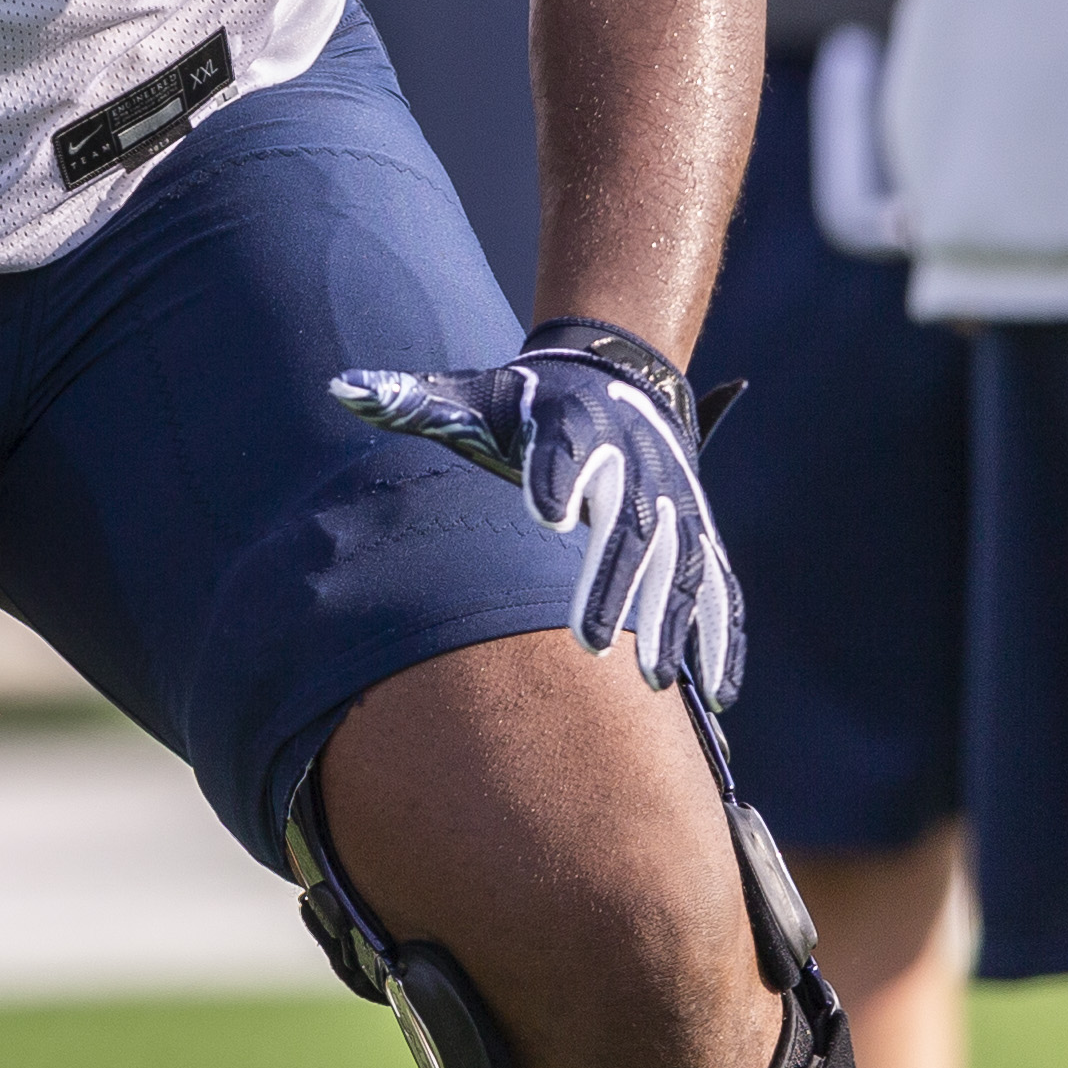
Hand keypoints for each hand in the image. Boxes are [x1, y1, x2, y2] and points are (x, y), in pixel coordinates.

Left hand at [335, 320, 742, 704]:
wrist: (616, 375)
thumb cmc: (527, 402)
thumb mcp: (474, 393)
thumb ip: (412, 401)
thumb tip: (342, 389)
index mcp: (573, 421)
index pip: (565, 447)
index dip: (556, 477)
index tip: (544, 514)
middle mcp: (634, 460)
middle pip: (629, 523)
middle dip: (615, 581)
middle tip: (592, 645)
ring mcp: (675, 499)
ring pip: (682, 563)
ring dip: (674, 621)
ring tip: (658, 681)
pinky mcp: (700, 531)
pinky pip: (720, 587)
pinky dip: (724, 636)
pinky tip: (718, 693)